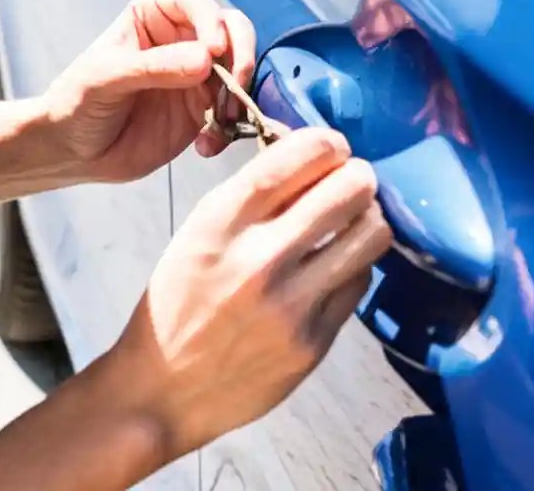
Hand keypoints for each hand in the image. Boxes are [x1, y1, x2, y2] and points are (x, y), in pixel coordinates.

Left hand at [42, 0, 255, 182]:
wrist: (73, 151)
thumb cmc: (77, 101)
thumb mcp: (107, 79)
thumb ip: (154, 67)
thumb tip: (205, 59)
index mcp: (154, 14)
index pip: (194, 0)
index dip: (211, 20)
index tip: (213, 50)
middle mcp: (182, 39)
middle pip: (230, 29)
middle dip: (241, 54)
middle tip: (236, 83)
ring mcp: (196, 75)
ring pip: (238, 70)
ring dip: (239, 96)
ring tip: (220, 122)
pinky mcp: (202, 109)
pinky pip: (232, 111)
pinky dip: (229, 128)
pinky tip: (206, 146)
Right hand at [107, 127, 393, 457]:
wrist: (163, 391)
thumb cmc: (177, 305)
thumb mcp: (196, 236)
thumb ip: (250, 198)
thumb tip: (311, 159)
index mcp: (221, 224)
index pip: (297, 157)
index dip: (328, 142)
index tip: (333, 147)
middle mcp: (258, 260)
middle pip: (350, 189)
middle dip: (358, 178)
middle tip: (352, 184)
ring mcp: (291, 305)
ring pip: (371, 234)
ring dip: (368, 220)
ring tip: (352, 225)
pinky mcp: (314, 342)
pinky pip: (361, 282)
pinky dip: (354, 268)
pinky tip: (335, 271)